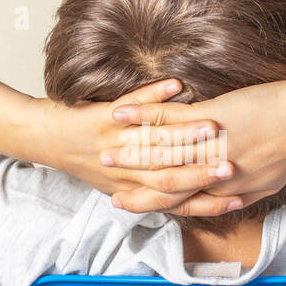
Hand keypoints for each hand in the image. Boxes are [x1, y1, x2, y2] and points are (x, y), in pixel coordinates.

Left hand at [30, 79, 247, 215]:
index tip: (238, 194)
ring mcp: (116, 146)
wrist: (47, 140)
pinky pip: (131, 107)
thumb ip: (158, 188)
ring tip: (217, 122)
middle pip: (174, 175)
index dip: (210, 199)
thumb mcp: (126, 182)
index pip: (181, 200)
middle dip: (206, 170)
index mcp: (138, 189)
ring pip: (156, 143)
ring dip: (187, 132)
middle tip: (235, 164)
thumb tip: (193, 189)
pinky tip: (176, 85)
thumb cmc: (93, 160)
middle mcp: (128, 173)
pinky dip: (153, 95)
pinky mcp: (103, 121)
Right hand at [104, 79, 285, 212]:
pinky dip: (141, 117)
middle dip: (127, 180)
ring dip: (126, 150)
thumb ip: (243, 194)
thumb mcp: (268, 184)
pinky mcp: (207, 120)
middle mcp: (208, 174)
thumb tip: (231, 200)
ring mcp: (205, 146)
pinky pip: (166, 120)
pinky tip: (120, 113)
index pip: (175, 200)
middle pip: (159, 180)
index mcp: (221, 190)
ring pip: (156, 152)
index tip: (125, 201)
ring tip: (102, 148)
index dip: (147, 201)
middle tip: (103, 178)